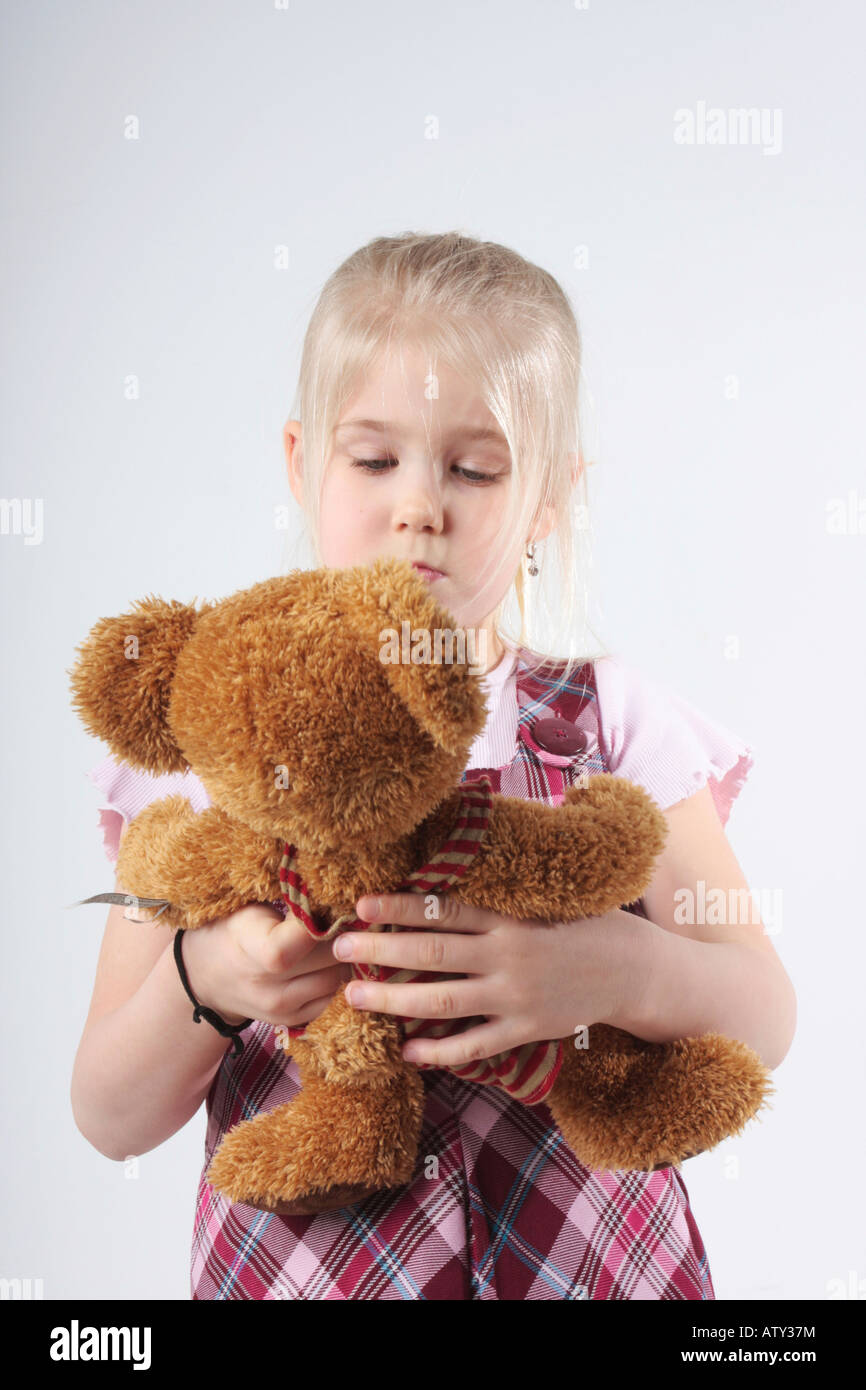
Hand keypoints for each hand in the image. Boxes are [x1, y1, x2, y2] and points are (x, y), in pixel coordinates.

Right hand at [180, 903, 353, 1030]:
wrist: (205, 975)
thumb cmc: (232, 929)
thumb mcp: (252, 908)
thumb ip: (293, 904)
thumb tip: (336, 893)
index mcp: (257, 948)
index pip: (307, 935)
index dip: (324, 917)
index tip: (328, 904)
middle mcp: (271, 986)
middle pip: (333, 958)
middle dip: (344, 935)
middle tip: (343, 918)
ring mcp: (282, 1009)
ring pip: (339, 979)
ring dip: (344, 959)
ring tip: (335, 939)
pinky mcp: (293, 1020)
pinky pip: (333, 998)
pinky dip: (335, 979)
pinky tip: (325, 962)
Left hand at [332, 892, 634, 1070]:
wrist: (634, 970)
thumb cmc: (584, 922)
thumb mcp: (546, 895)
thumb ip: (501, 888)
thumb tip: (455, 853)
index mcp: (510, 917)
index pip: (444, 909)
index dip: (400, 906)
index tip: (361, 904)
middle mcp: (508, 956)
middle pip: (432, 954)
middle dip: (380, 951)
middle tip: (338, 950)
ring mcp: (516, 997)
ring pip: (443, 1002)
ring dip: (395, 999)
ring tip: (355, 996)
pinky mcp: (527, 1030)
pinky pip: (476, 1045)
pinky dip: (441, 1051)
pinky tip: (408, 1050)